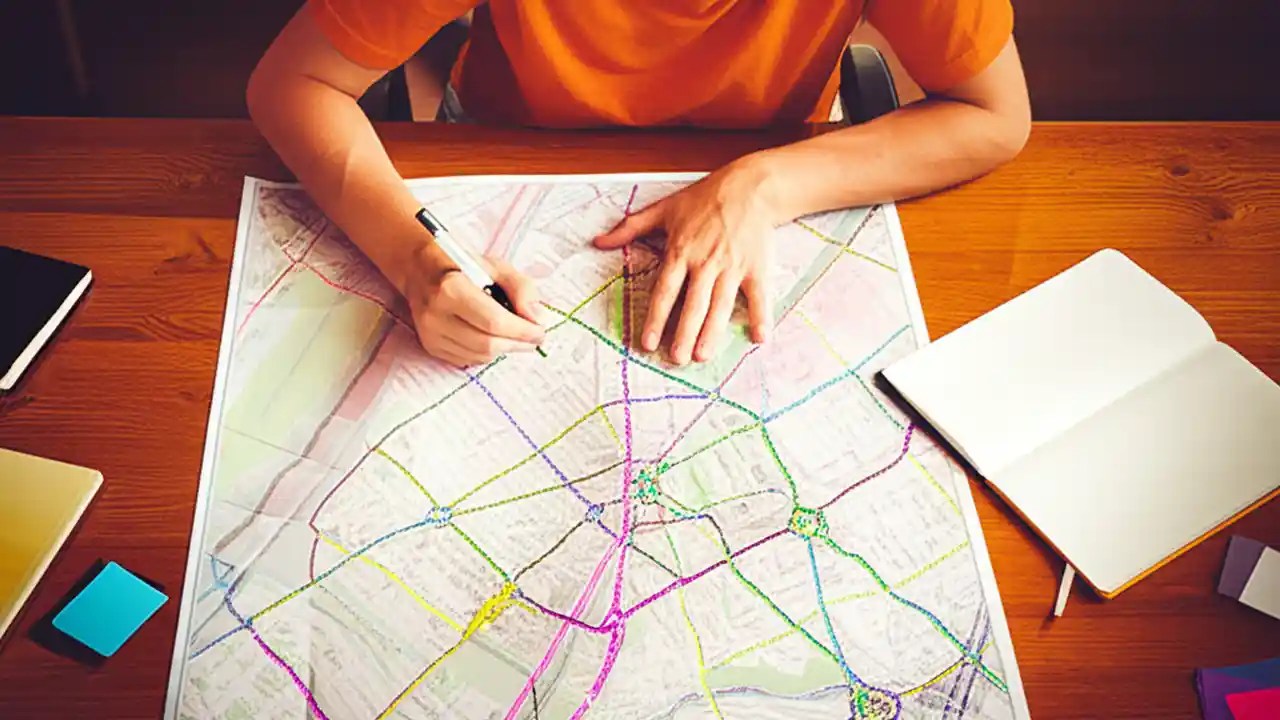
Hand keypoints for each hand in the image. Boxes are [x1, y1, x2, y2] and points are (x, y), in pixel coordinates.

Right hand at [403, 247, 547, 366]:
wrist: (421, 270)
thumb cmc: (462, 266)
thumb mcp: (496, 266)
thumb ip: (521, 288)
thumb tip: (537, 319)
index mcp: (451, 288)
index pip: (494, 322)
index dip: (522, 331)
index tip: (540, 330)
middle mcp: (436, 315)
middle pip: (487, 344)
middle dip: (517, 343)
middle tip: (534, 338)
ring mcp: (430, 333)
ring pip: (479, 356)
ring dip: (504, 350)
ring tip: (516, 338)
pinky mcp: (431, 346)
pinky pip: (468, 360)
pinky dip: (487, 354)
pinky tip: (494, 340)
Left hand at [593, 157, 779, 364]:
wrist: (750, 187)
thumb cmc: (705, 198)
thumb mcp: (664, 209)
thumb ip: (630, 228)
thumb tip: (599, 241)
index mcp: (680, 251)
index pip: (665, 290)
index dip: (656, 317)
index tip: (648, 342)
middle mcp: (705, 263)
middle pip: (692, 304)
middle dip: (684, 334)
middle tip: (677, 359)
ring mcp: (731, 267)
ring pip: (720, 305)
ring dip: (712, 332)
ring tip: (703, 355)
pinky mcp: (756, 267)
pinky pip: (758, 296)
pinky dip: (761, 316)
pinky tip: (759, 338)